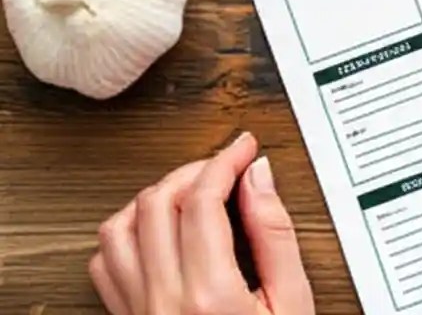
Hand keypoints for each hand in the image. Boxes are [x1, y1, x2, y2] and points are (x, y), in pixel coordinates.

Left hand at [89, 133, 314, 314]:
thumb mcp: (294, 303)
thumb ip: (276, 236)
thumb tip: (260, 179)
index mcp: (210, 293)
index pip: (203, 197)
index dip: (224, 160)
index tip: (242, 147)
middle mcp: (164, 300)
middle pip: (159, 201)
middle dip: (195, 170)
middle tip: (225, 165)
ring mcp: (139, 312)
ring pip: (121, 226)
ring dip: (155, 196)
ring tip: (190, 192)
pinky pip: (104, 263)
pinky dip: (126, 233)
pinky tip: (156, 231)